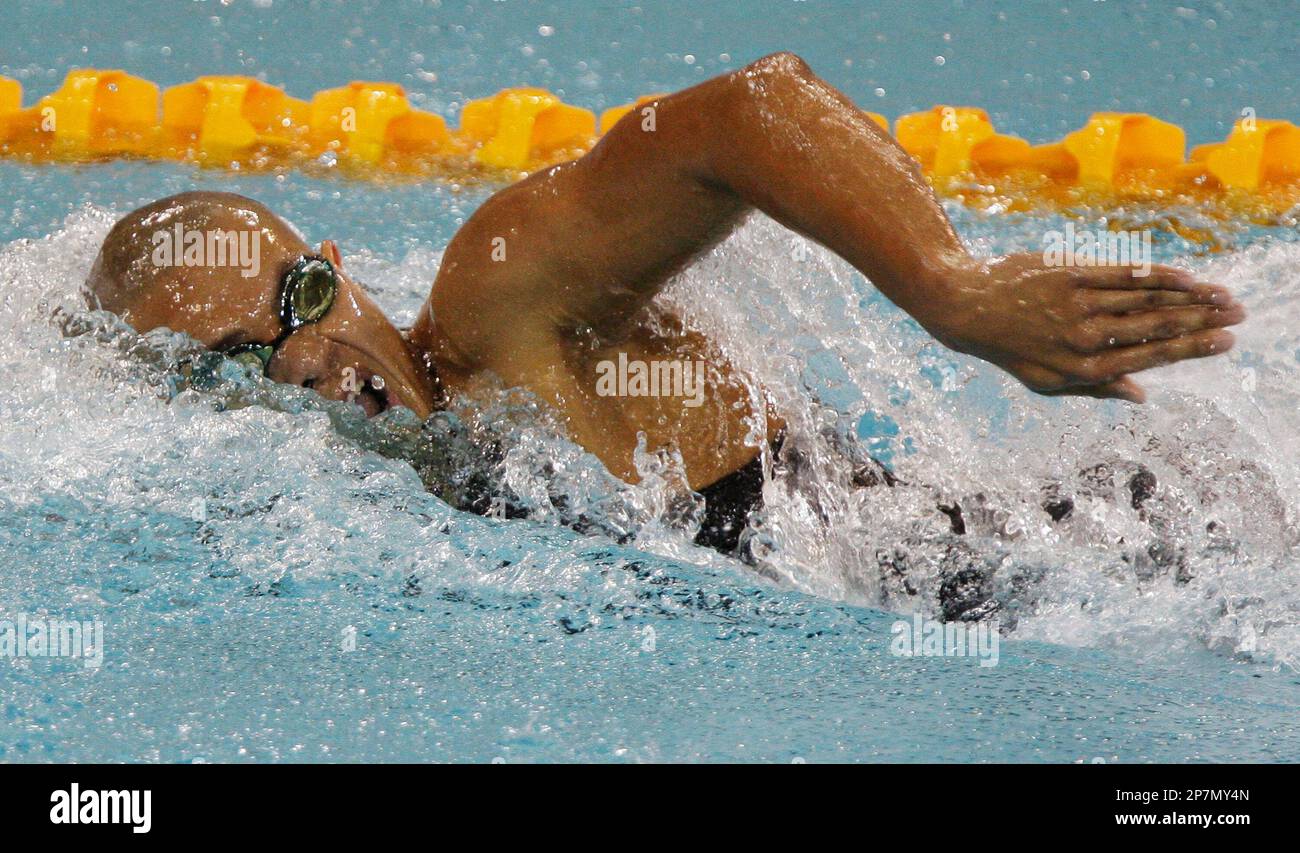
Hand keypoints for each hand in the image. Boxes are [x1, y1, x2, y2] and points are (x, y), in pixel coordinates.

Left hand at [924, 253, 1245, 402]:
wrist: (966, 307)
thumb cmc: (1011, 347)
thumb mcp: (1048, 382)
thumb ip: (1096, 388)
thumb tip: (1142, 396)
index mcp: (1082, 370)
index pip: (1149, 358)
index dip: (1191, 349)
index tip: (1226, 342)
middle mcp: (1083, 339)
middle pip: (1156, 327)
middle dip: (1202, 321)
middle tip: (1239, 314)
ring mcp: (1078, 304)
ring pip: (1146, 300)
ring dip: (1190, 297)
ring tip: (1222, 295)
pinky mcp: (1070, 274)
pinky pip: (1122, 275)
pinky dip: (1157, 275)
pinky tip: (1185, 277)